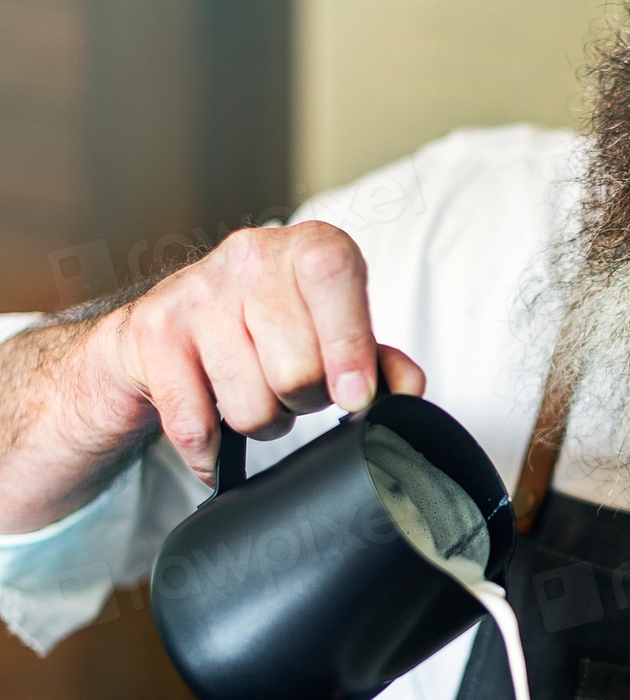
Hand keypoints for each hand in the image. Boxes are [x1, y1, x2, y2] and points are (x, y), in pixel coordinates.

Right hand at [102, 222, 423, 483]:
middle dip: (305, 400)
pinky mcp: (152, 334)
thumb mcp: (333, 331)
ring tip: (259, 397)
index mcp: (310, 247)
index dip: (348, 345)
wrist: (168, 326)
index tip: (355, 396)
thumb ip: (380, 360)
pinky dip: (209, 452)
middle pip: (295, 368)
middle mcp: (251, 257)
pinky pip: (193, 425)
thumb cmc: (270, 326)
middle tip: (297, 390)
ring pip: (249, 405)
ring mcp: (196, 292)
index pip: (333, 277)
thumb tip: (407, 389)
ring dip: (262, 422)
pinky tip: (216, 439)